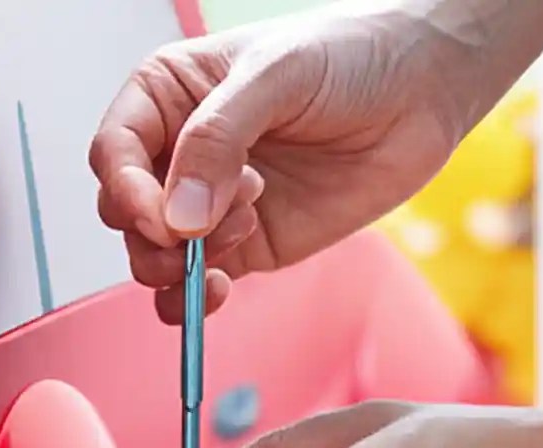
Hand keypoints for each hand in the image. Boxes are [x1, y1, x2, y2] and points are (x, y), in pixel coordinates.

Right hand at [90, 7, 472, 322]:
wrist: (426, 88)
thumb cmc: (351, 56)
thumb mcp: (277, 74)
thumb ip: (219, 138)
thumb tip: (179, 215)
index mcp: (169, 96)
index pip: (115, 152)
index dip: (127, 189)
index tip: (160, 216)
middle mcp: (180, 153)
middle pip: (125, 211)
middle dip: (152, 233)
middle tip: (194, 233)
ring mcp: (211, 203)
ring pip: (154, 254)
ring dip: (179, 264)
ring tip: (241, 231)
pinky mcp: (246, 244)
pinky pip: (196, 283)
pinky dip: (193, 298)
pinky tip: (217, 288)